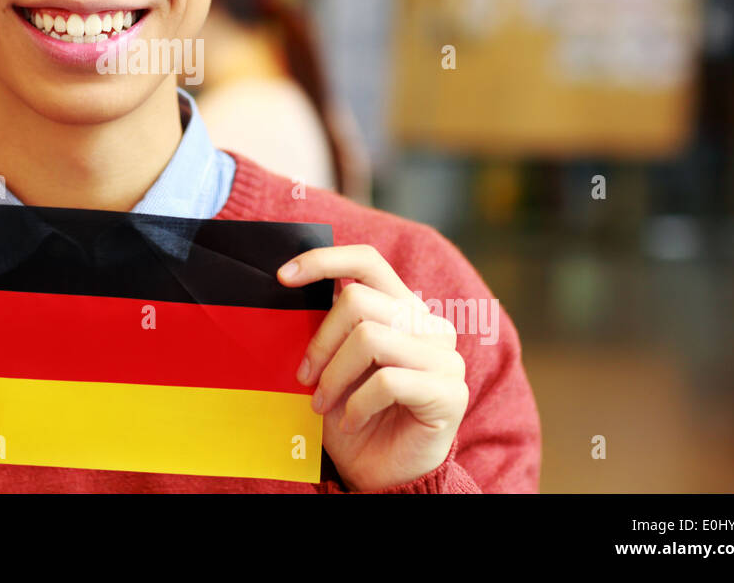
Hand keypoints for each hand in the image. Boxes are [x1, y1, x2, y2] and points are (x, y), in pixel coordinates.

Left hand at [278, 245, 468, 490]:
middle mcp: (429, 325)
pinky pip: (387, 381)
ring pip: (369, 338)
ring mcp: (444, 357)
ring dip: (334, 377)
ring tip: (322, 403)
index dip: (325, 261)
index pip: (367, 262)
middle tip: (304, 377)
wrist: (382, 473)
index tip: (284, 276)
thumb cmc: (353, 414)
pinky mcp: (449, 392)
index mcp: (402, 309)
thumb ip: (327, 329)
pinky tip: (351, 422)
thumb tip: (290, 293)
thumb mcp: (332, 365)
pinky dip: (357, 405)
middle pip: (358, 301)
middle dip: (320, 341)